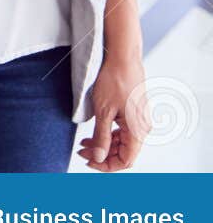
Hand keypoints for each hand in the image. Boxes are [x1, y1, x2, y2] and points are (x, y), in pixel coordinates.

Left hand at [78, 52, 150, 170]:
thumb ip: (102, 137)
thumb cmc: (114, 80)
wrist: (123, 57)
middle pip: (124, 152)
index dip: (106, 165)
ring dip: (104, 145)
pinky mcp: (134, 112)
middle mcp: (143, 128)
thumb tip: (99, 158)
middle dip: (102, 155)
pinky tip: (94, 132)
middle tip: (80, 150)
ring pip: (123, 142)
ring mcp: (140, 120)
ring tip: (83, 143)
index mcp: (138, 131)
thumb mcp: (103, 111)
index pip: (126, 160)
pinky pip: (123, 130)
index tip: (87, 161)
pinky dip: (109, 134)